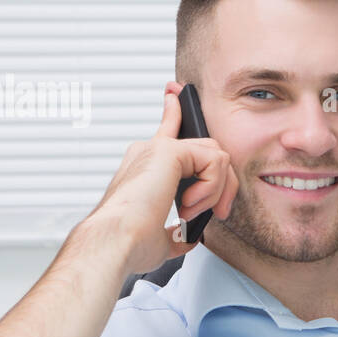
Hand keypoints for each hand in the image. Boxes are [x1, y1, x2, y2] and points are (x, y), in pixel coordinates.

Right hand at [85, 81, 238, 275]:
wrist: (115, 241)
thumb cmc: (128, 242)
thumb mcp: (161, 239)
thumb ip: (176, 232)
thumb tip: (187, 237)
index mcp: (145, 167)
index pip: (166, 132)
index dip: (172, 112)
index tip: (174, 94)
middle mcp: (149, 152)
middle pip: (207, 150)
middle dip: (222, 183)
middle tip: (219, 212)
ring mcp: (158, 148)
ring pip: (215, 156)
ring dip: (214, 191)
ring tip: (189, 212)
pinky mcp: (168, 150)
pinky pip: (214, 161)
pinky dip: (210, 188)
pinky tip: (187, 204)